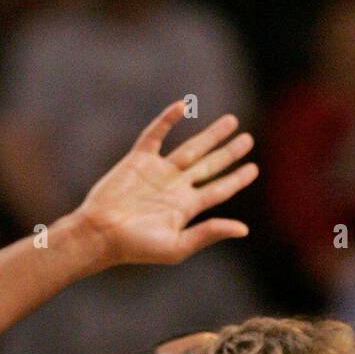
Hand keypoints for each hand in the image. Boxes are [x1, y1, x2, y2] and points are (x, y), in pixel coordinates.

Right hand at [74, 101, 257, 267]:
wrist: (100, 234)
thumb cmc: (137, 247)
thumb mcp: (178, 246)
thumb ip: (209, 234)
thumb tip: (244, 230)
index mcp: (187, 208)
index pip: (219, 189)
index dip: (237, 179)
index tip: (254, 168)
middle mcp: (176, 187)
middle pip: (210, 165)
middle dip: (229, 152)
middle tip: (248, 139)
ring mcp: (158, 172)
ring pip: (191, 147)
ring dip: (211, 134)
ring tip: (232, 121)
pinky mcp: (138, 160)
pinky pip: (156, 134)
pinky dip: (168, 120)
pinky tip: (183, 106)